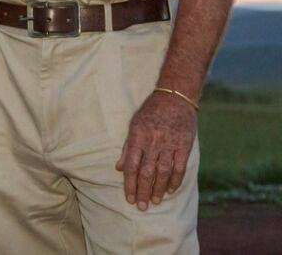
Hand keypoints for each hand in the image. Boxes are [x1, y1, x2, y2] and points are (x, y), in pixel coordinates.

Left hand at [115, 90, 196, 209]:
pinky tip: (170, 190)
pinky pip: (179, 167)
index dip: (130, 183)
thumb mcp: (134, 125)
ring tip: (154, 201)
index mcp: (138, 137)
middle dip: (143, 190)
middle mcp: (153, 142)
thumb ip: (128, 147)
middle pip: (147, 172)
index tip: (129, 197)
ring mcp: (170, 144)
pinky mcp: (184, 145)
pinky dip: (175, 180)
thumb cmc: (150, 112)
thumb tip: (119, 167)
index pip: (132, 165)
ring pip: (163, 172)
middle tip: (141, 206)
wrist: (175, 98)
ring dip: (158, 189)